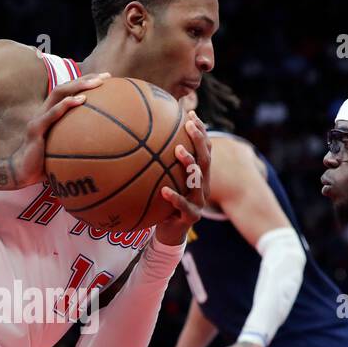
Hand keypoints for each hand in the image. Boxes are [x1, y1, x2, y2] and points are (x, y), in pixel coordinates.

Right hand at [6, 71, 110, 188]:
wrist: (22, 174)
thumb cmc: (45, 165)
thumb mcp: (64, 149)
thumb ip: (78, 142)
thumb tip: (104, 146)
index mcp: (51, 114)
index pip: (68, 91)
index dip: (85, 82)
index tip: (106, 79)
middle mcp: (44, 111)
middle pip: (65, 86)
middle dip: (86, 78)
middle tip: (106, 76)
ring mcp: (39, 118)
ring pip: (58, 93)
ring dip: (78, 85)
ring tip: (96, 83)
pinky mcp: (35, 129)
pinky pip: (52, 114)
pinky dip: (66, 105)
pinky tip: (81, 100)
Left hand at [155, 113, 209, 244]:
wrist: (169, 233)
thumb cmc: (164, 203)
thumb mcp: (164, 180)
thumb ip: (161, 163)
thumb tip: (142, 137)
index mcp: (199, 176)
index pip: (204, 149)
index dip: (200, 131)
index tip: (190, 113)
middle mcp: (203, 186)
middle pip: (205, 159)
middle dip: (198, 140)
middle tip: (189, 124)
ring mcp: (199, 202)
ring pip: (198, 181)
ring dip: (189, 163)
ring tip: (178, 150)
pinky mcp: (191, 217)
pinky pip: (184, 206)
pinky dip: (175, 198)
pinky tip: (164, 190)